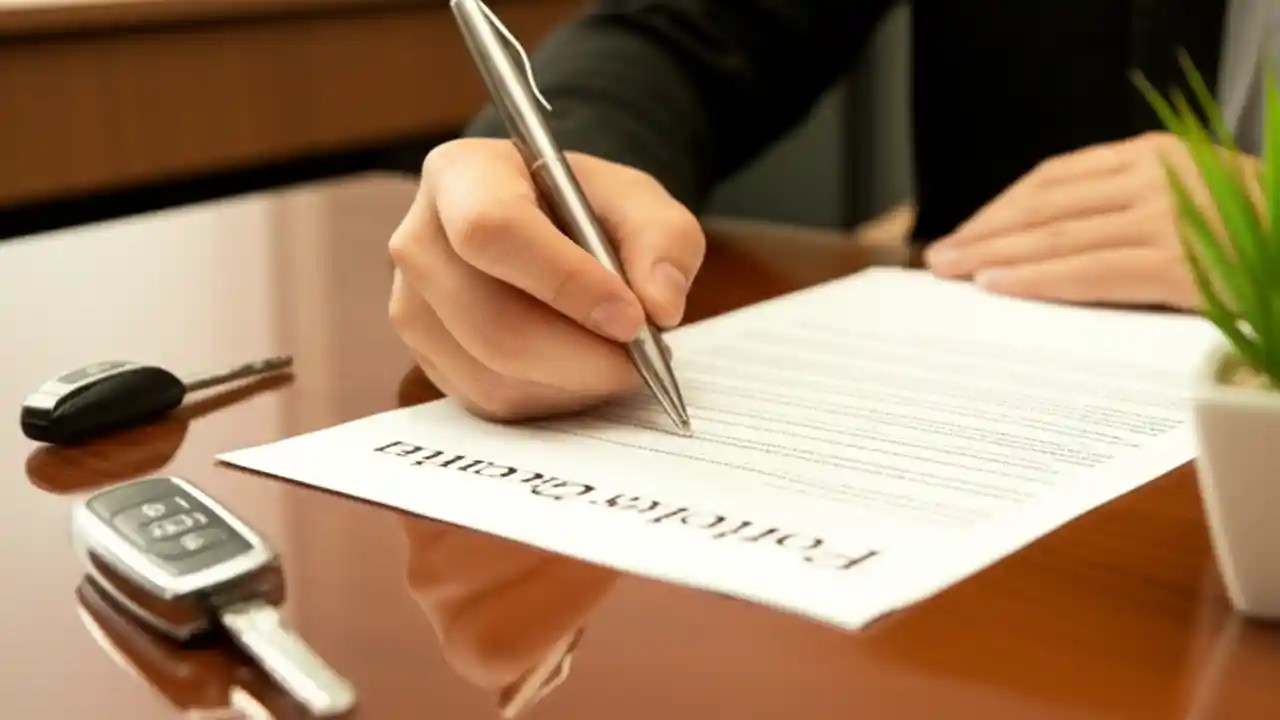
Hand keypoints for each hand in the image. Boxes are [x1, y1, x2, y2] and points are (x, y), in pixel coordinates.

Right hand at [388, 139, 704, 420]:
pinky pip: (491, 400)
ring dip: (575, 382)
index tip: (632, 318)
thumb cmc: (585, 208)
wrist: (544, 228)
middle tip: (644, 357)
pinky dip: (553, 398)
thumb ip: (664, 239)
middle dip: (582, 355)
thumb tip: (659, 306)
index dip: (565, 283)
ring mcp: (411, 306)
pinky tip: (582, 370)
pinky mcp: (427, 358)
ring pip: (493, 373)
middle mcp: (419, 241)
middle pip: (491, 322)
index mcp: (461, 175)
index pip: (492, 231)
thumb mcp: (638, 199)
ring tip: (619, 359)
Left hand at [923, 131, 1257, 310]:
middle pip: (1045, 205)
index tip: (966, 230)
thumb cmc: (1245, 234)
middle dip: (984, 232)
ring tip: (954, 273)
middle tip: (940, 256)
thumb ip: (1122, 204)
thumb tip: (1039, 236)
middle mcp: (1154, 178)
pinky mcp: (1178, 266)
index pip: (1053, 178)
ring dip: (996, 256)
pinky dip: (1037, 279)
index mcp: (1151, 154)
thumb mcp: (1183, 196)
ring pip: (1058, 237)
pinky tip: (1000, 287)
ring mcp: (1167, 220)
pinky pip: (1090, 273)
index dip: (1001, 206)